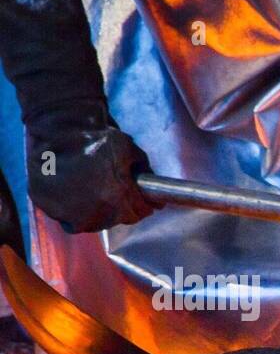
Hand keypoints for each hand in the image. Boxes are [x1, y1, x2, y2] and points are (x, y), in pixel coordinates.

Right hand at [26, 124, 153, 232]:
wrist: (56, 131)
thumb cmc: (93, 138)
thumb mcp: (127, 148)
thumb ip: (143, 168)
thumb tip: (151, 181)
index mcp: (120, 198)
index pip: (140, 212)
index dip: (144, 205)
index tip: (143, 202)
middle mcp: (98, 212)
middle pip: (118, 219)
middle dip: (121, 208)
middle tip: (115, 193)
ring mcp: (73, 214)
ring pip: (94, 222)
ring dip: (97, 212)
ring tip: (92, 192)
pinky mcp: (53, 211)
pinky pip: (68, 219)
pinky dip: (72, 211)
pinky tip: (72, 194)